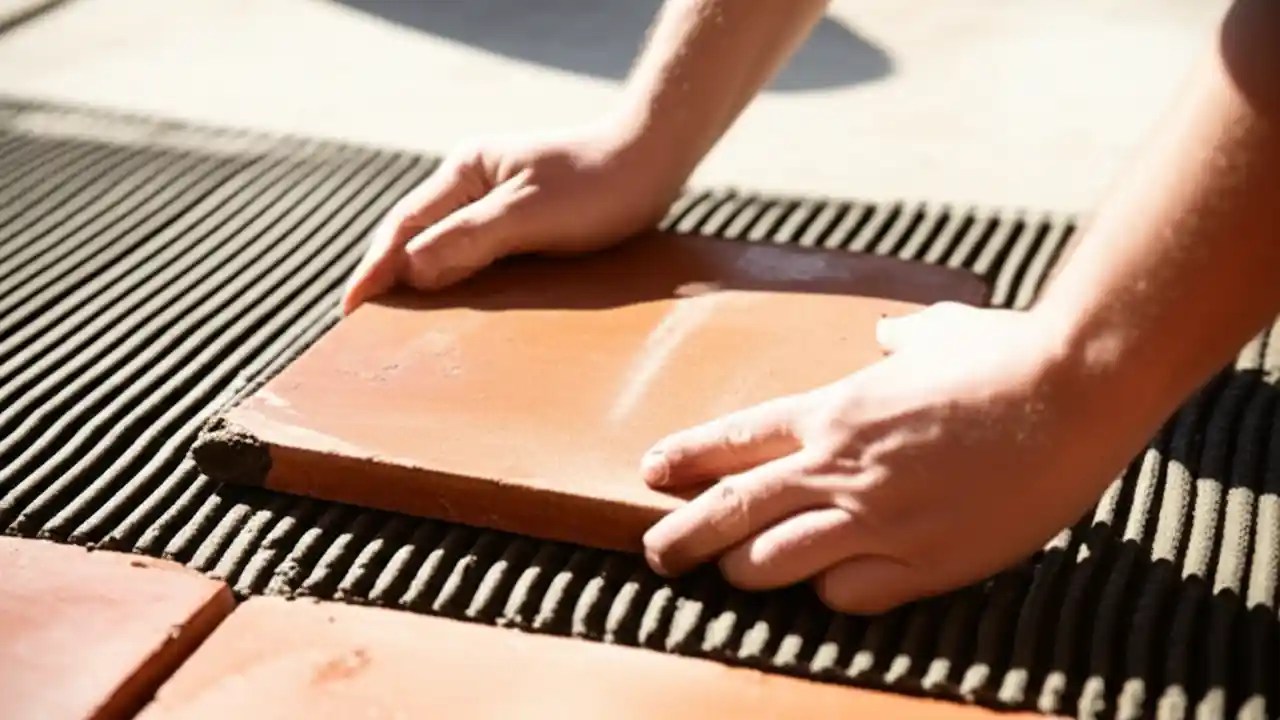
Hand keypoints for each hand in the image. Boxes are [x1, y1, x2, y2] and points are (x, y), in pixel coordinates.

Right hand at [342, 122, 681, 312]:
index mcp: (464, 172)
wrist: (651, 162)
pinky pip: (471, 254)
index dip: (374, 270)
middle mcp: (470, 183)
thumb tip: (411, 270)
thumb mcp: (529, 213)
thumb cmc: (597, 185)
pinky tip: (451, 306)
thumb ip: (469, 239)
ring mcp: (492, 201)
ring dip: (418, 281)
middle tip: (357, 326)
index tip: (349, 310)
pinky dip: (454, 279)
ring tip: (393, 324)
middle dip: (385, 276)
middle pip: (414, 235)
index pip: (403, 227)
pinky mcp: (517, 220)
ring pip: (441, 246)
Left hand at [639, 302, 1151, 613]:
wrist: (1070, 395)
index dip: (685, 458)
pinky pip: (847, 595)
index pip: (734, 439)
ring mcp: (875, 520)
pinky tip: (833, 589)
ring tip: (730, 576)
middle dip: (681, 535)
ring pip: (773, 563)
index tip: (649, 473)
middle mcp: (838, 468)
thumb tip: (887, 336)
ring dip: (745, 572)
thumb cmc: (1005, 355)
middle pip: (731, 510)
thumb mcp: (937, 331)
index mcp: (834, 410)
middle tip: (655, 552)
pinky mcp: (919, 563)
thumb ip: (899, 339)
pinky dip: (831, 594)